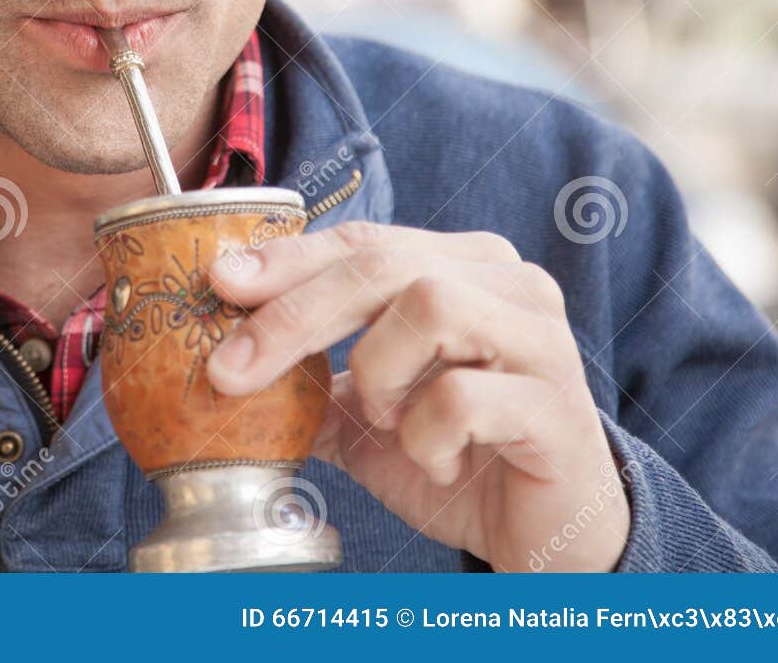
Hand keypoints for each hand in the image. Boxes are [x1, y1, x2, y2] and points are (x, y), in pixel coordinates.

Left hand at [204, 222, 628, 571]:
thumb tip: (221, 361)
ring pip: (427, 308)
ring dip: (378, 376)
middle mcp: (510, 284)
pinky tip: (439, 462)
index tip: (219, 284)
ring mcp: (541, 339)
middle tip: (232, 369)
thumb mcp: (367, 416)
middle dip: (294, 315)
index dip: (286, 259)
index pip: (361, 240)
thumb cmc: (460, 457)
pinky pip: (461, 397)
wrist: (547, 537)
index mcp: (464, 266)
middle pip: (382, 264)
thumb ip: (310, 382)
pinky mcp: (557, 405)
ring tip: (387, 423)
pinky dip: (424, 438)